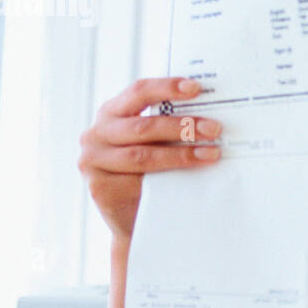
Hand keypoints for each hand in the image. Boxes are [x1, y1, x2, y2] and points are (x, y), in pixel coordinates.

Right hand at [77, 77, 222, 241]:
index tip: (196, 88)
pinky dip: (167, 178)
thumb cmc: (150, 173)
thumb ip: (168, 128)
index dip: (167, 88)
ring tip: (211, 153)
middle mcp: (96, 134)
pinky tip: (190, 178)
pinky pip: (138, 182)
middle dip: (183, 126)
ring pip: (142, 155)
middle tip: (214, 129)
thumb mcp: (155, 143)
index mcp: (111, 113)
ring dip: (181, 154)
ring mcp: (93, 162)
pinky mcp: (100, 188)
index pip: (138, 92)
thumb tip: (211, 116)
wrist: (134, 219)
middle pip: (143, 126)